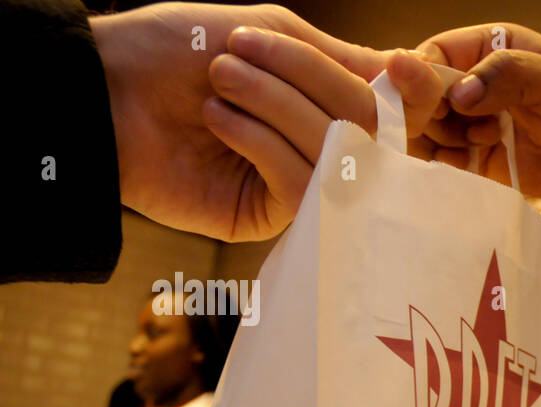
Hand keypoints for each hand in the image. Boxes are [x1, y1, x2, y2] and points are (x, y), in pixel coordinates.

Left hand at [197, 28, 448, 226]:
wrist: (106, 90)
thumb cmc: (177, 50)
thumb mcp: (270, 34)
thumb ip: (342, 60)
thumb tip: (409, 76)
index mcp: (331, 100)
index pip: (399, 108)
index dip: (415, 92)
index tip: (404, 68)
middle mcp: (325, 146)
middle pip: (372, 127)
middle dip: (310, 82)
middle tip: (240, 54)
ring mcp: (301, 184)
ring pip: (338, 156)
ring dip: (276, 107)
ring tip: (220, 82)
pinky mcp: (270, 218)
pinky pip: (300, 185)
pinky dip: (260, 142)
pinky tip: (218, 120)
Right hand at [418, 24, 540, 219]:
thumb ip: (508, 77)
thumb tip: (459, 94)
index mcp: (492, 47)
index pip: (438, 54)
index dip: (423, 75)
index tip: (428, 100)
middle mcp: (476, 81)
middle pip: (422, 91)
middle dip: (426, 110)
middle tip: (456, 127)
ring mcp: (473, 121)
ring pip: (426, 126)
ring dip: (439, 139)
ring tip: (479, 143)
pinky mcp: (475, 158)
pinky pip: (441, 159)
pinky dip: (442, 164)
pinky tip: (466, 163)